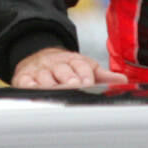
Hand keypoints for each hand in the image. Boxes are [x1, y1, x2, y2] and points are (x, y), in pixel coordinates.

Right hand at [11, 47, 127, 87]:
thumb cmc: (66, 67)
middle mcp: (56, 64)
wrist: (39, 57)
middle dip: (68, 78)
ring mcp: (39, 70)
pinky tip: (34, 91)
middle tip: (73, 86)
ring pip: (44, 76)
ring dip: (49, 84)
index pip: (80, 65)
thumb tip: (122, 80)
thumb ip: (102, 75)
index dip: (84, 73)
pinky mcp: (24, 77)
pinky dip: (29, 86)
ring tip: (55, 91)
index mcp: (73, 60)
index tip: (87, 82)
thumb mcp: (84, 67)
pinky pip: (25, 81)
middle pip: (62, 70)